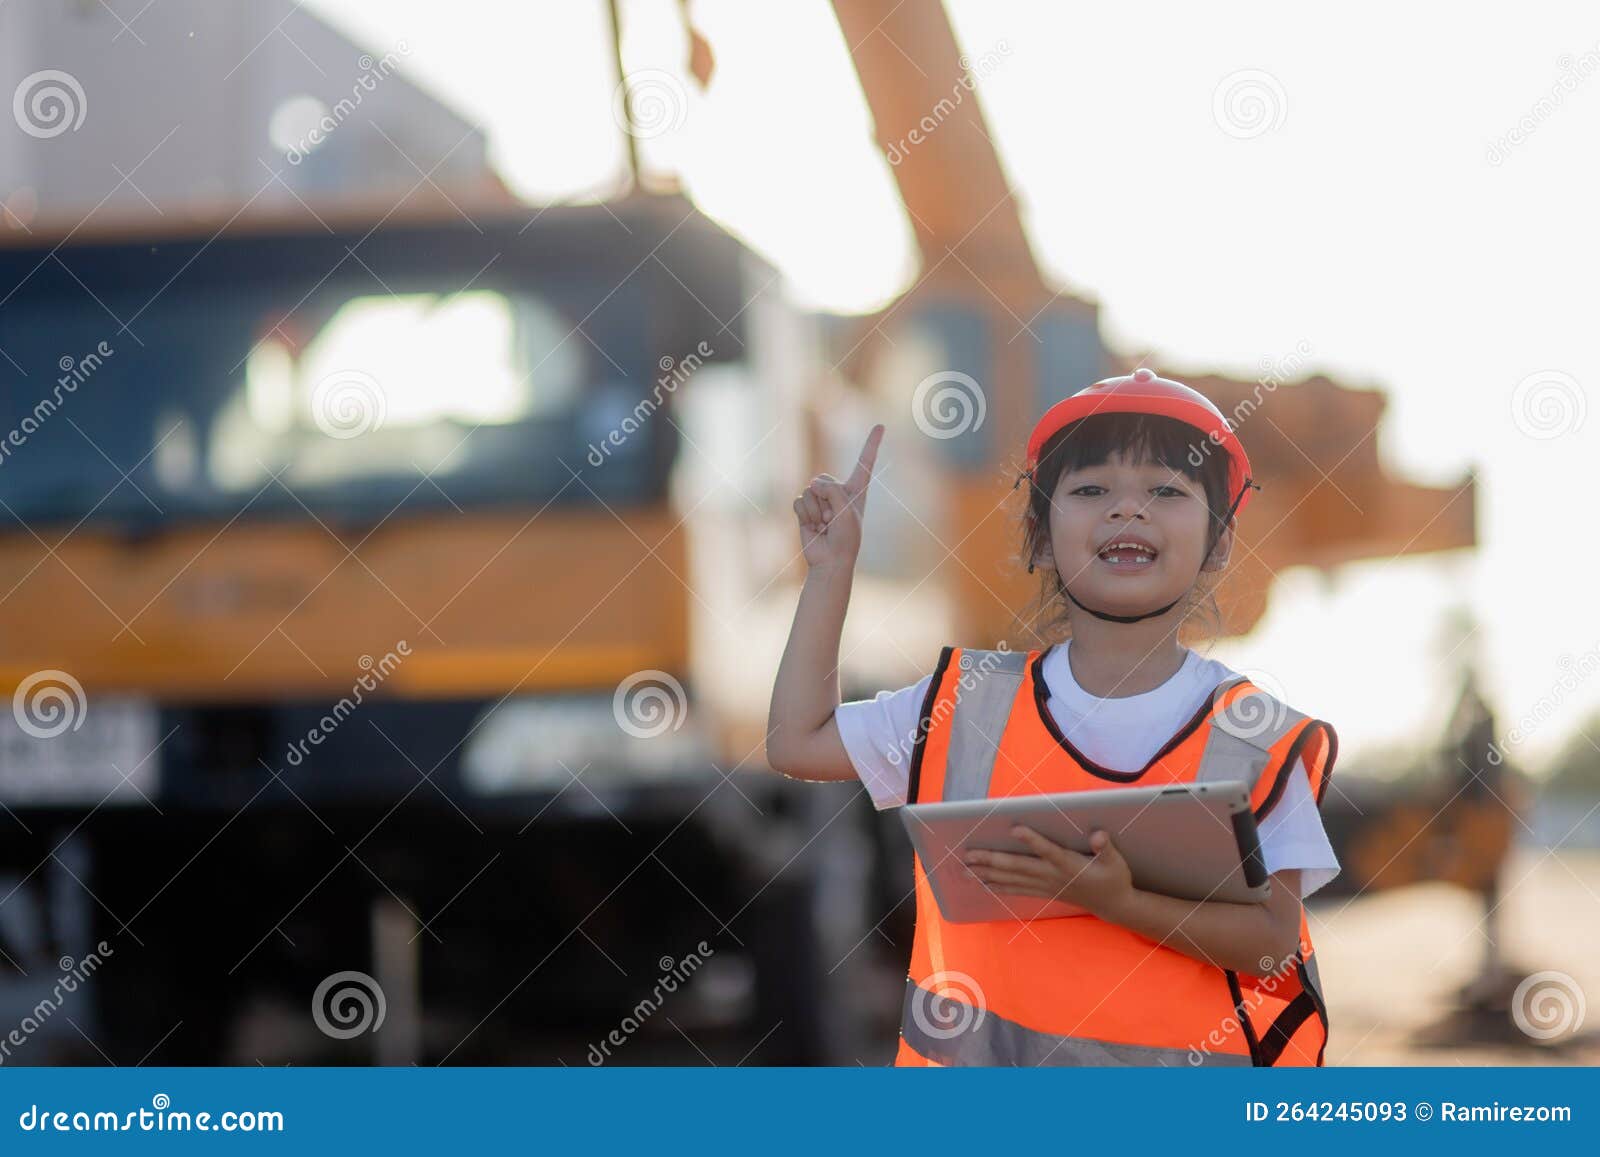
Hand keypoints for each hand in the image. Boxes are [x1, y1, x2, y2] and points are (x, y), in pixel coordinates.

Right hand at [793, 424, 883, 571]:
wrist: (831, 561)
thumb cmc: (846, 538)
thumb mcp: (846, 510)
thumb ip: (832, 489)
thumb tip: (812, 484)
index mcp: (857, 491)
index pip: (865, 463)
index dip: (872, 444)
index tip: (881, 426)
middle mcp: (839, 492)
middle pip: (824, 479)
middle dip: (825, 498)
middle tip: (833, 519)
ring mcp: (821, 501)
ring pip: (809, 490)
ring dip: (815, 510)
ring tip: (824, 525)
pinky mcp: (805, 510)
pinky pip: (798, 501)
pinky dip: (804, 514)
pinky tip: (813, 527)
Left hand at [962, 826, 1135, 920]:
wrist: (1114, 905)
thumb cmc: (1115, 878)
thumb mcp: (1116, 862)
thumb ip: (1106, 848)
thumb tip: (1099, 835)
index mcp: (1068, 864)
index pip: (1047, 850)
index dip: (1032, 839)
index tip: (1014, 828)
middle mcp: (1052, 875)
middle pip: (1018, 867)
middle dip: (992, 860)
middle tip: (968, 855)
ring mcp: (1046, 885)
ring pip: (1012, 879)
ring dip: (988, 874)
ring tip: (966, 871)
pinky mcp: (1044, 891)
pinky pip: (1017, 889)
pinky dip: (999, 885)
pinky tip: (984, 883)